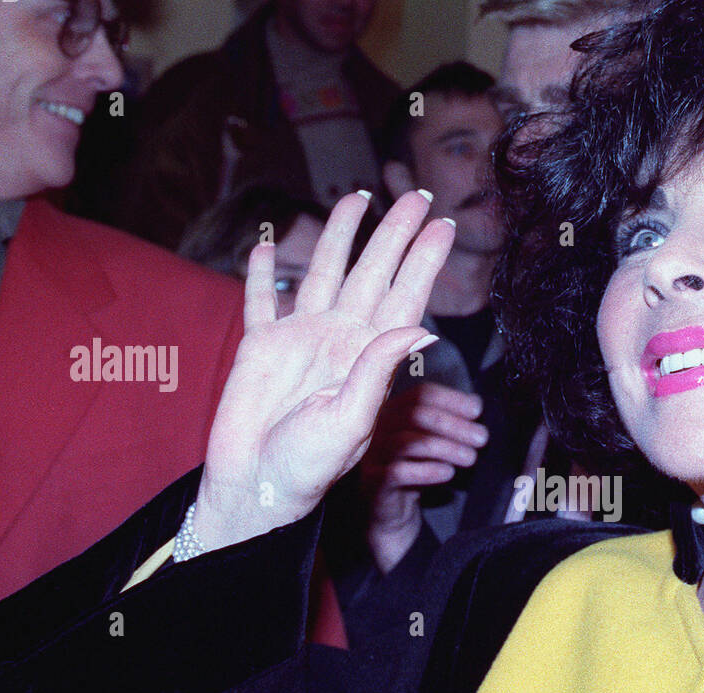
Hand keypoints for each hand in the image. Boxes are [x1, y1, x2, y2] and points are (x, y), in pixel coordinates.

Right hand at [193, 190, 453, 549]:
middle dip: (394, 234)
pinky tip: (269, 245)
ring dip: (340, 237)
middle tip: (417, 195)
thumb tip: (422, 325)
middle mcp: (339, 340)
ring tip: (356, 198)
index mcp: (368, 357)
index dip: (424, 261)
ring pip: (324, 274)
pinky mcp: (260, 346)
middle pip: (372, 273)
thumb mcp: (352, 421)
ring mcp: (300, 339)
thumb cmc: (308, 466)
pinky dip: (262, 274)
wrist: (258, 486)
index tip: (445, 226)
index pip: (405, 297)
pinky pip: (262, 301)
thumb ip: (379, 369)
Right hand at [358, 381, 487, 571]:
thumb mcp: (433, 443)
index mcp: (393, 410)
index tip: (477, 410)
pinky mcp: (373, 481)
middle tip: (481, 438)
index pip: (421, 394)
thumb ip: (449, 423)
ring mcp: (374, 454)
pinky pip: (398, 472)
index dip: (452, 400)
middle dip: (455, 425)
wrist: (392, 513)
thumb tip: (475, 406)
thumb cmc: (415, 472)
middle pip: (416, 414)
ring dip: (447, 448)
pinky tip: (448, 474)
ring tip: (470, 458)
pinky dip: (428, 471)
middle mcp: (379, 428)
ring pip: (409, 442)